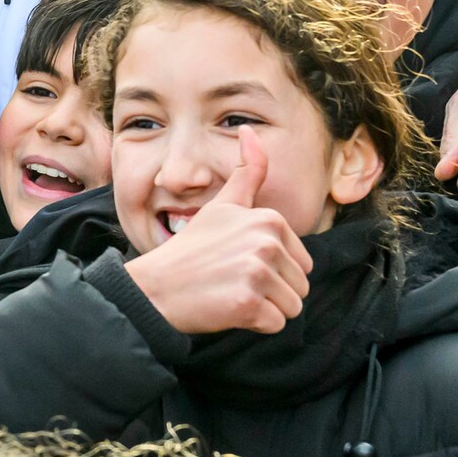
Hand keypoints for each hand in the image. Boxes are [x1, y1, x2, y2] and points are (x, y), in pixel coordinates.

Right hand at [120, 128, 312, 334]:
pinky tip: (228, 310)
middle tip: (235, 283)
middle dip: (273, 292)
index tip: (239, 265)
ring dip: (265, 310)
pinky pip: (275, 325)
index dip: (274, 270)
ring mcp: (257, 273)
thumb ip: (247, 172)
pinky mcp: (248, 304)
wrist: (155, 287)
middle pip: (301, 286)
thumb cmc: (191, 250)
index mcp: (269, 220)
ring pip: (292, 307)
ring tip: (232, 295)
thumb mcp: (222, 206)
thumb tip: (251, 130)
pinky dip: (254, 325)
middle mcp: (267, 243)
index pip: (302, 261)